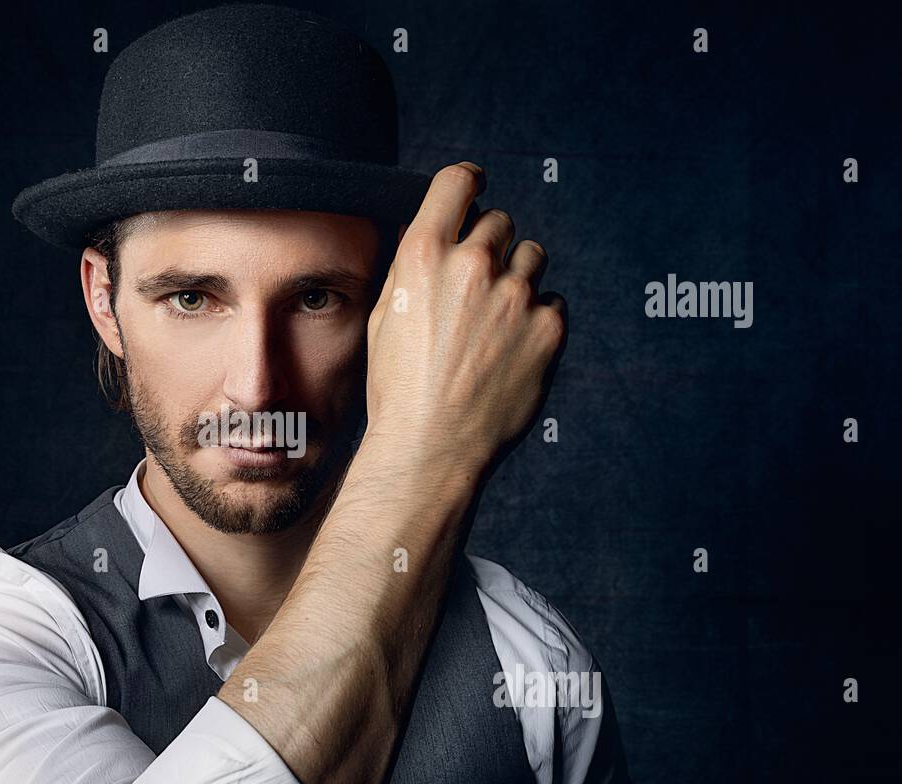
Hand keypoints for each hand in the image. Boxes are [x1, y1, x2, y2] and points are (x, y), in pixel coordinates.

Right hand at [364, 161, 566, 479]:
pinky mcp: (549, 328)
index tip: (475, 188)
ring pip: (532, 257)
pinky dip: (537, 319)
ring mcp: (516, 296)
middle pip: (499, 220)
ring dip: (517, 278)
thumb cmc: (399, 387)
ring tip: (495, 322)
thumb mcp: (384, 315)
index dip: (469, 182)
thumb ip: (410, 266)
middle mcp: (473, 266)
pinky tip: (511, 349)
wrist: (430, 446)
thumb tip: (428, 227)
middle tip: (476, 287)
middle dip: (489, 245)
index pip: (458, 181)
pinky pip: (552, 302)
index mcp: (424, 256)